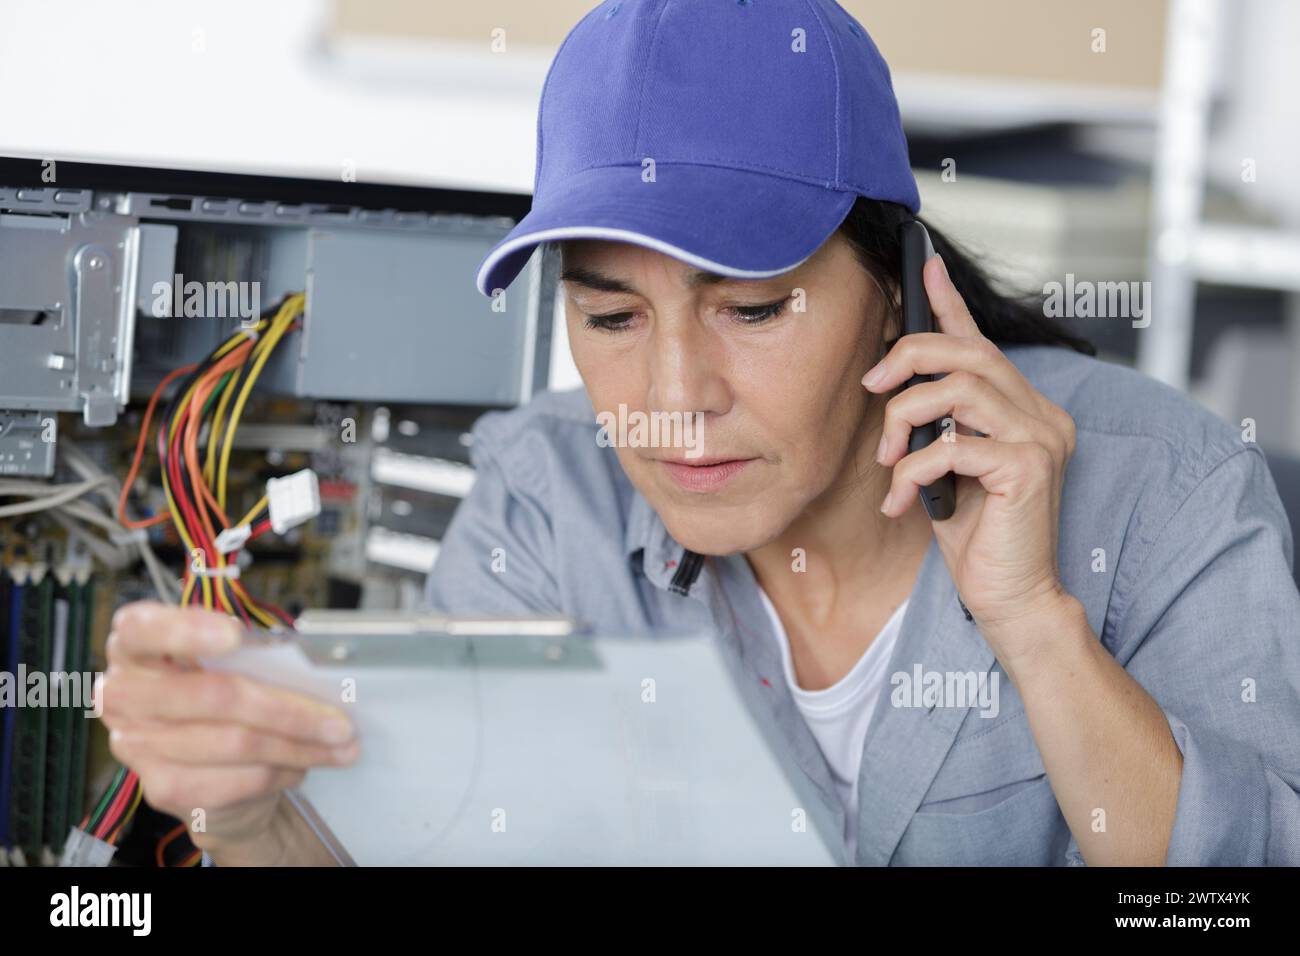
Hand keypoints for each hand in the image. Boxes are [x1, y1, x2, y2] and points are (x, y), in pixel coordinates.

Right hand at [97, 600, 358, 856]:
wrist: (204, 766)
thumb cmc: (221, 695)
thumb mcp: (230, 660)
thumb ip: (252, 653)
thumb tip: (314, 662)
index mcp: (136, 644)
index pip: (144, 629)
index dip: (187, 630)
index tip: (236, 635)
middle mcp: (124, 693)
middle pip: (212, 695)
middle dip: (287, 709)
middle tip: (341, 720)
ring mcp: (137, 744)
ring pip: (235, 743)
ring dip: (299, 746)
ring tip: (339, 744)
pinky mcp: (161, 787)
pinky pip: (236, 779)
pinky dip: (281, 771)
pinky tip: (302, 764)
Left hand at [863, 255, 1077, 664]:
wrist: (1010, 598)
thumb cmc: (976, 537)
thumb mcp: (944, 468)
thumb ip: (934, 426)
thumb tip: (892, 389)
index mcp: (1023, 410)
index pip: (983, 344)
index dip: (949, 305)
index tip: (924, 267)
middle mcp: (1042, 415)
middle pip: (968, 353)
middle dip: (907, 359)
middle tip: (870, 387)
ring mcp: (1041, 438)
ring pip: (958, 390)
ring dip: (904, 420)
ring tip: (887, 461)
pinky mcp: (1029, 468)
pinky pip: (952, 445)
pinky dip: (913, 471)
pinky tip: (903, 502)